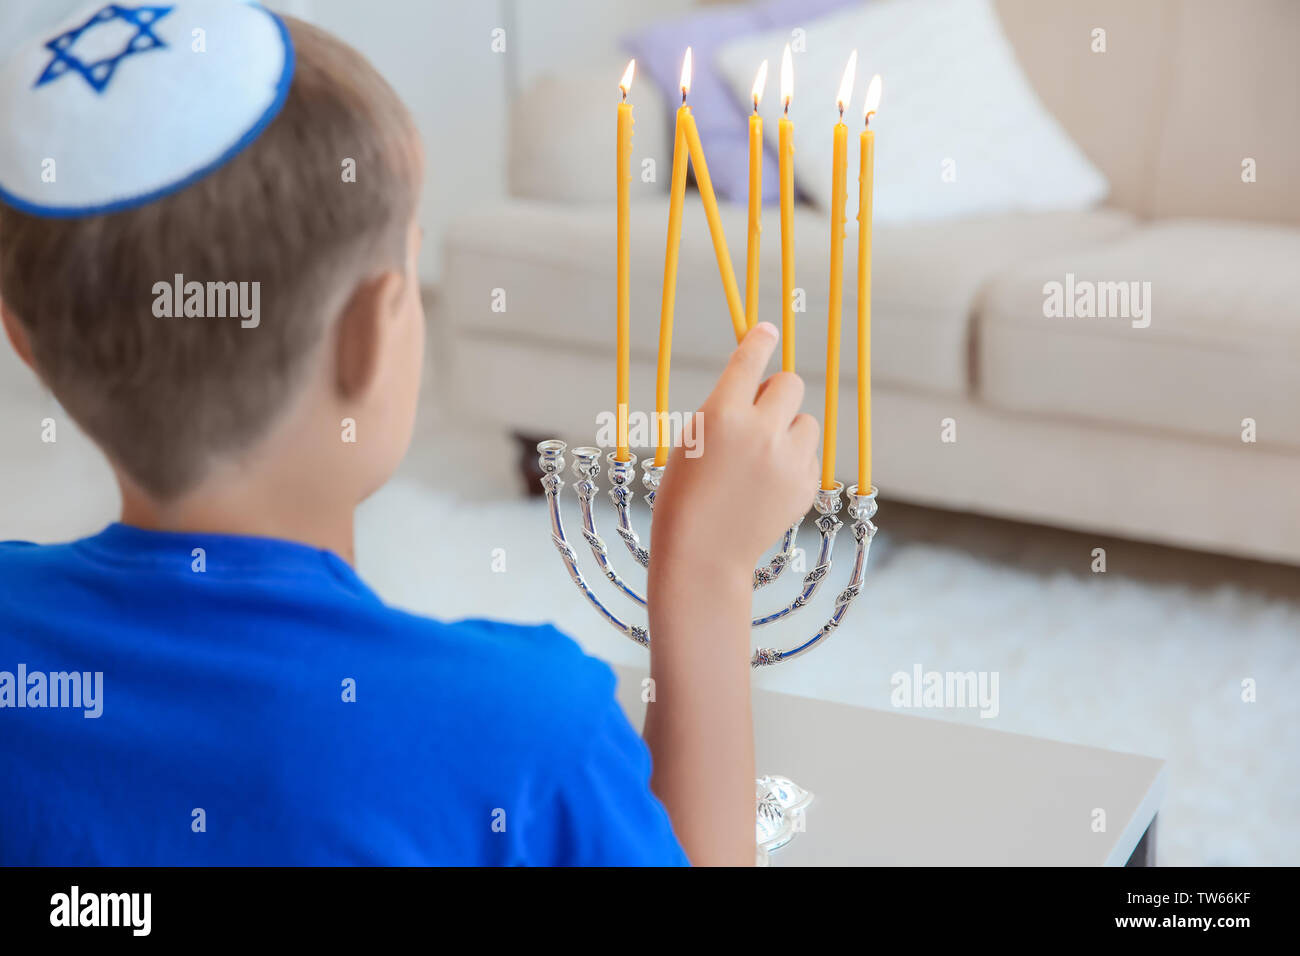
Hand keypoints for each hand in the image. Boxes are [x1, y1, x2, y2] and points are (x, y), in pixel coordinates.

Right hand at [651, 322, 818, 581]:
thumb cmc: (686, 494)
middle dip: (776, 393)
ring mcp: (787, 460)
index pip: (749, 360)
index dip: (760, 340)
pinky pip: (809, 455)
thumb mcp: (693, 440)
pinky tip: (767, 485)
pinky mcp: (805, 484)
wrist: (703, 553)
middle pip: (790, 383)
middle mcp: (759, 431)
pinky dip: (793, 463)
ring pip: (805, 420)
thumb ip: (727, 409)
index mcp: (722, 415)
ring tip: (761, 460)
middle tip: (759, 415)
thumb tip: (765, 388)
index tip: (768, 330)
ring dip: (788, 430)